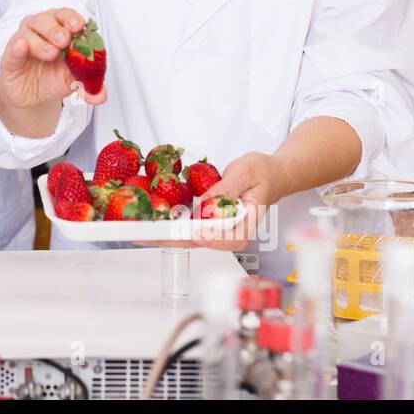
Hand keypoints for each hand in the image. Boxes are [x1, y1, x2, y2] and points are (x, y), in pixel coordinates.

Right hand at [0, 8, 106, 110]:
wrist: (31, 96)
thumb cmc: (51, 78)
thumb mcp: (74, 81)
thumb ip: (89, 85)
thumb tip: (101, 95)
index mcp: (60, 30)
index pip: (66, 16)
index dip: (72, 19)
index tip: (79, 26)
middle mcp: (41, 30)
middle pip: (47, 19)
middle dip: (58, 29)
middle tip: (65, 41)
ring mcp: (23, 41)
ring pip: (30, 30)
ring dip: (42, 41)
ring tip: (50, 53)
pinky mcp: (10, 57)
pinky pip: (13, 48)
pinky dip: (18, 46)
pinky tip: (22, 46)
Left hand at [135, 151, 282, 250]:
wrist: (271, 174)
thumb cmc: (263, 172)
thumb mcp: (245, 172)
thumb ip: (226, 189)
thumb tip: (206, 204)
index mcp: (247, 222)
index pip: (227, 239)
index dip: (208, 239)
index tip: (191, 233)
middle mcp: (232, 231)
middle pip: (202, 242)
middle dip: (173, 239)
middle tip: (146, 235)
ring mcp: (220, 228)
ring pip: (192, 237)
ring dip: (168, 234)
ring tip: (143, 231)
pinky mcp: (210, 222)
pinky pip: (191, 226)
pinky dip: (172, 224)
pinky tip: (154, 221)